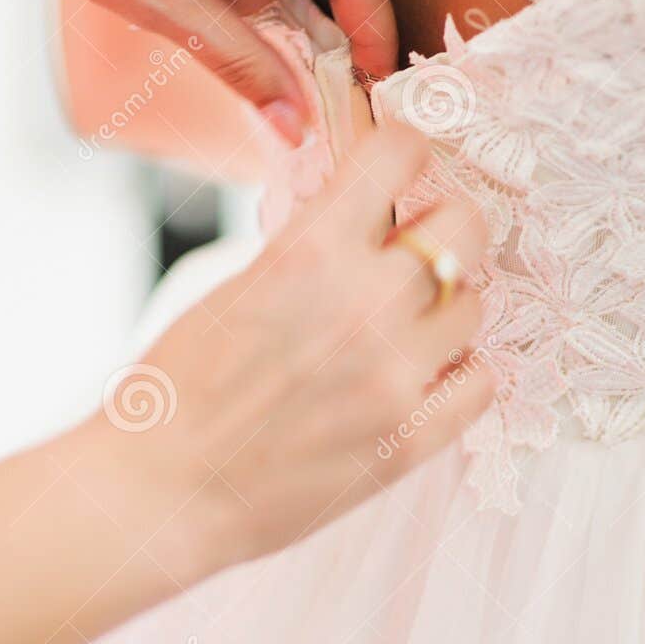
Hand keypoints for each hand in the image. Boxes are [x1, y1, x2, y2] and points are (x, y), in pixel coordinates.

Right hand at [85, 123, 494, 580]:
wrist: (163, 489)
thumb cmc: (180, 388)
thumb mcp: (236, 284)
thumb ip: (311, 248)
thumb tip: (366, 217)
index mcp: (310, 252)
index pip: (400, 156)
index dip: (405, 154)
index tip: (403, 166)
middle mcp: (365, 305)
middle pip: (466, 227)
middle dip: (446, 226)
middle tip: (421, 246)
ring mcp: (395, 376)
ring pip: (475, 305)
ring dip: (447, 306)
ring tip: (409, 324)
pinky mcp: (409, 440)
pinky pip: (481, 382)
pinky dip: (460, 372)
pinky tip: (427, 374)